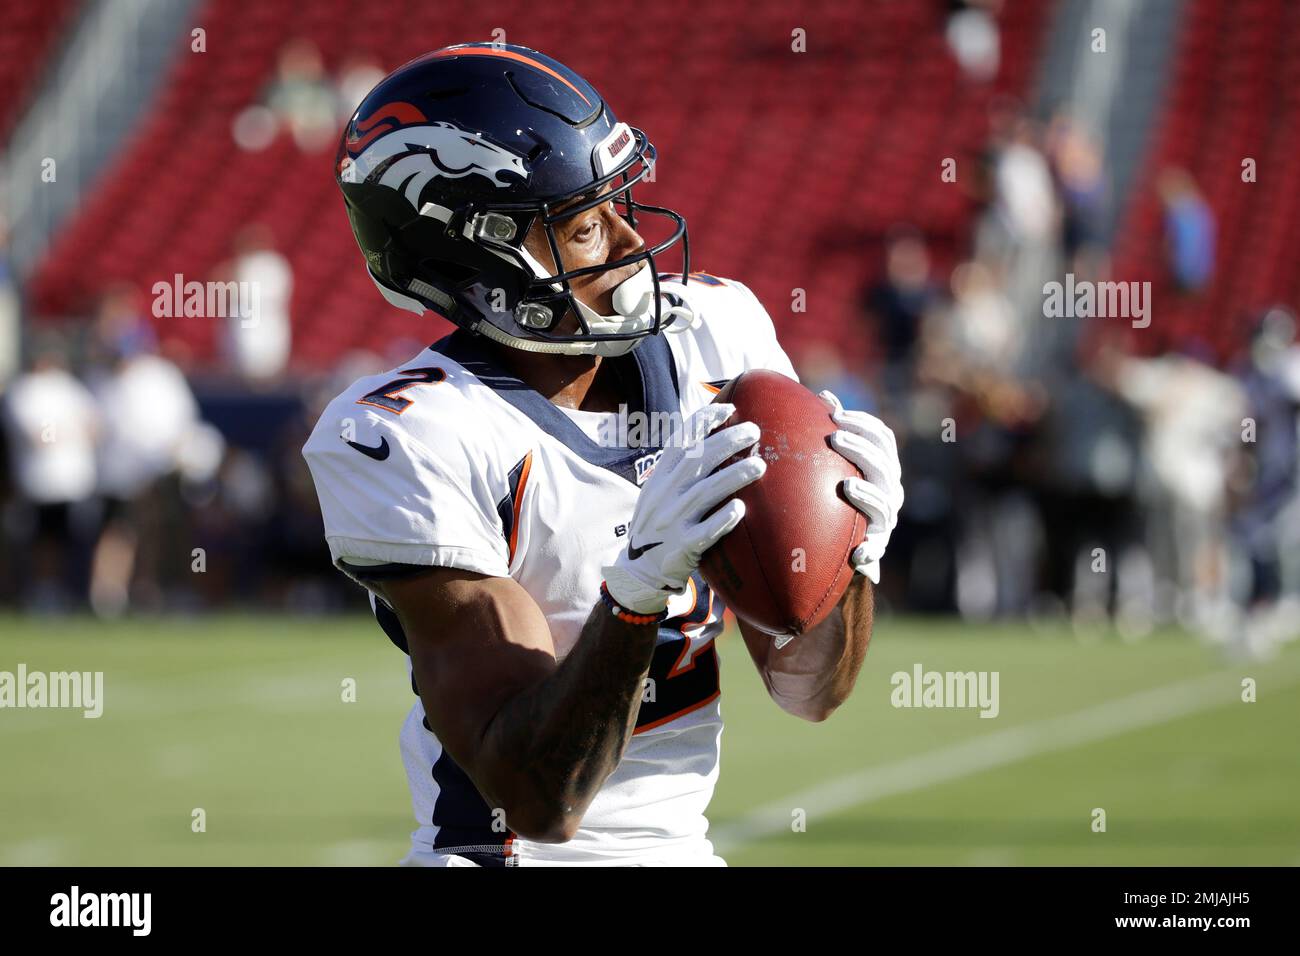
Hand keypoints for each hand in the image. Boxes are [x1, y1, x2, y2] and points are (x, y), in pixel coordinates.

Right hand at [603, 403, 765, 613]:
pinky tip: (740, 509)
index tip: (730, 408)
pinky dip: (722, 519)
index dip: (704, 422)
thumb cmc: (660, 524)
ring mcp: (673, 521)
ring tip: (760, 464)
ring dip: (733, 476)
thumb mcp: (659, 492)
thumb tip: (715, 438)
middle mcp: (665, 495)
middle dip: (726, 441)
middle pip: (697, 460)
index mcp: (660, 477)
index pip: (680, 440)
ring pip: (705, 492)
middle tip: (754, 431)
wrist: (640, 569)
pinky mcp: (683, 547)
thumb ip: (681, 470)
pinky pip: (705, 532)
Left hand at [820, 390, 902, 583]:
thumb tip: (824, 395)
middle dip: (861, 449)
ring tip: (846, 484)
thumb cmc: (836, 489)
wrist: (841, 540)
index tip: (836, 414)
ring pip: (884, 504)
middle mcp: (890, 490)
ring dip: (868, 493)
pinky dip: (869, 550)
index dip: (863, 423)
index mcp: (882, 466)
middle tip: (835, 437)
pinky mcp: (877, 546)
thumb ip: (835, 430)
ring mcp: (885, 518)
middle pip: (884, 465)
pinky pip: (877, 549)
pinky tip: (856, 552)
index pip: (883, 438)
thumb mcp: (836, 460)